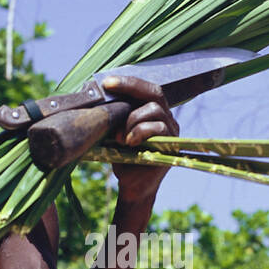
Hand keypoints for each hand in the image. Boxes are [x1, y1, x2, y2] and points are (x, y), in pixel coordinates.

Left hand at [100, 74, 178, 204]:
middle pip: (154, 92)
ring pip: (154, 109)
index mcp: (152, 112)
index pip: (145, 89)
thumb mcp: (115, 132)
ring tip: (119, 137)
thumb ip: (115, 115)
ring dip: (132, 119)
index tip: (106, 82)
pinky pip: (157, 127)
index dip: (128, 82)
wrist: (132, 186)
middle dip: (130, 87)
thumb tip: (97, 96)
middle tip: (109, 88)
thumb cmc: (123, 158)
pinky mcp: (171, 143)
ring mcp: (170, 129)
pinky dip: (139, 132)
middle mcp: (165, 117)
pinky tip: (129, 143)